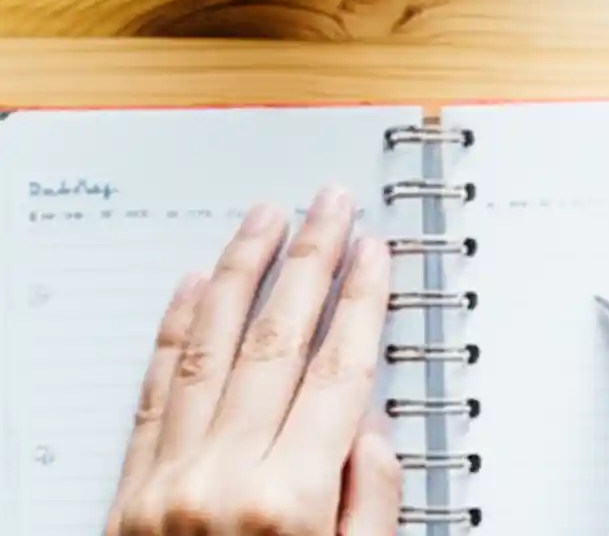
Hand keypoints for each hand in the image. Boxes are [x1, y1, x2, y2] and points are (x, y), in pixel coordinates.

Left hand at [106, 187, 401, 535]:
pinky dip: (176, 328)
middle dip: (311, 260)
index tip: (375, 253)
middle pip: (280, 340)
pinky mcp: (130, 486)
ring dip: (243, 270)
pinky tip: (196, 284)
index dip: (362, 302)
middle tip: (331, 207)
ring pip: (213, 345)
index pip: (340, 372)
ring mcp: (170, 477)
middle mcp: (226, 477)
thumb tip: (371, 434)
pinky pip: (155, 387)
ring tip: (266, 219)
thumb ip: (370, 508)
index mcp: (292, 502)